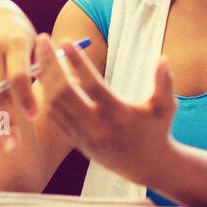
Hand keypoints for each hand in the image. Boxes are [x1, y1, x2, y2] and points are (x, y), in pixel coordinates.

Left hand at [35, 34, 177, 186]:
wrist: (147, 166)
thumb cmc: (157, 130)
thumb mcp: (166, 107)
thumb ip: (164, 83)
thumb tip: (163, 59)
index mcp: (119, 115)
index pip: (92, 86)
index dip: (78, 62)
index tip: (66, 41)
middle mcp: (97, 127)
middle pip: (64, 93)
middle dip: (51, 64)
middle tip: (44, 41)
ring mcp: (84, 136)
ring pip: (54, 104)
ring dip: (45, 78)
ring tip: (41, 54)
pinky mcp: (76, 142)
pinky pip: (55, 116)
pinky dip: (46, 95)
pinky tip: (44, 76)